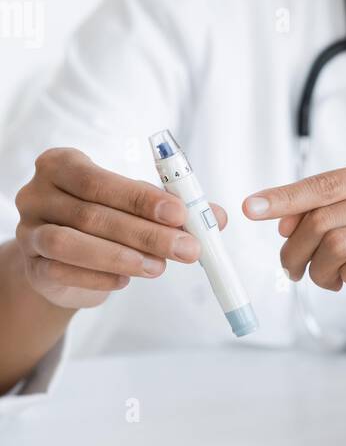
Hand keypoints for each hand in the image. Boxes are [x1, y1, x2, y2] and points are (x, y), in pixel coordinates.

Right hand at [15, 147, 226, 309]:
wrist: (60, 255)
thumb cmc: (102, 218)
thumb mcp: (135, 206)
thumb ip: (172, 207)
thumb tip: (216, 217)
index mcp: (62, 165)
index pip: (100, 180)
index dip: (141, 198)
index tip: (181, 214)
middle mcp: (38, 194)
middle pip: (92, 214)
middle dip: (145, 234)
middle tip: (186, 249)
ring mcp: (29, 230)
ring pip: (71, 244)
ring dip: (121, 257)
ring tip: (159, 268)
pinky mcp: (31, 265)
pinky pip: (63, 272)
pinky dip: (98, 277)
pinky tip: (125, 281)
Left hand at [242, 154, 345, 336]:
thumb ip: (322, 216)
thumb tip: (279, 217)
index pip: (325, 183)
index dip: (285, 198)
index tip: (250, 208)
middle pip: (325, 216)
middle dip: (297, 250)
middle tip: (294, 271)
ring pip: (339, 242)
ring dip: (320, 270)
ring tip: (327, 281)